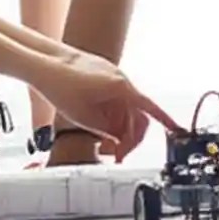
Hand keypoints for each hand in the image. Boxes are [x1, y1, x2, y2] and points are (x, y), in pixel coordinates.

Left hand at [30, 51, 180, 162]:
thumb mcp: (86, 118)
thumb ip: (109, 132)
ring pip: (124, 109)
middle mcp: (120, 80)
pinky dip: (110, 117)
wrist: (43, 64)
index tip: (175, 131)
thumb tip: (120, 140)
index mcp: (121, 88)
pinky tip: (98, 131)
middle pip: (137, 114)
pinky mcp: (101, 77)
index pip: (151, 109)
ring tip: (103, 147)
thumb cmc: (61, 85)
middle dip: (129, 138)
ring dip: (118, 130)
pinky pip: (113, 100)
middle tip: (117, 155)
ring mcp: (111, 77)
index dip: (166, 121)